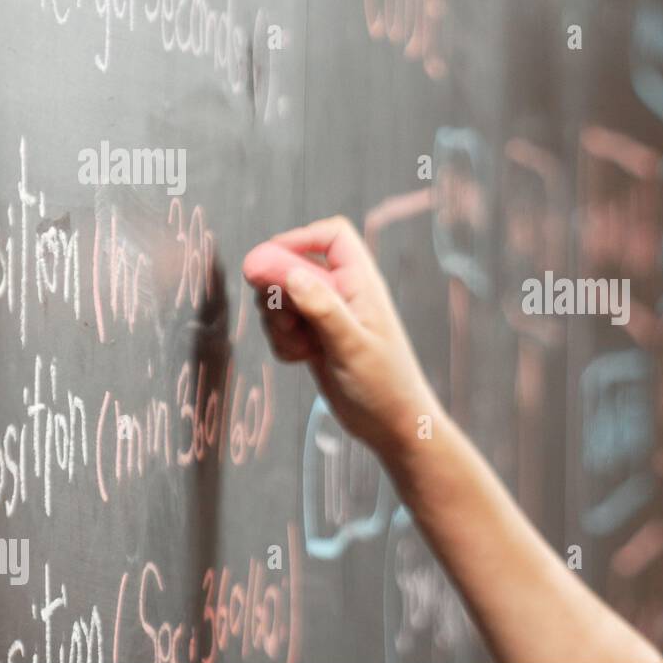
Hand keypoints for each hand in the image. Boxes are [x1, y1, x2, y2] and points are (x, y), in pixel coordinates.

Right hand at [241, 215, 443, 460]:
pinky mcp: (316, 339)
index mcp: (361, 285)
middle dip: (277, 290)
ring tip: (299, 346)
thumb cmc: (384, 386)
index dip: (299, 239)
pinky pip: (283, 327)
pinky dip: (283, 341)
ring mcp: (327, 317)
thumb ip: (322, 308)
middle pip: (294, 266)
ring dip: (277, 320)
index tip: (270, 263)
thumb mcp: (352, 346)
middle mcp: (343, 295)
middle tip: (283, 320)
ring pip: (282, 298)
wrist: (392, 426)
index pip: (331, 236)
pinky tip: (302, 359)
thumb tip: (290, 273)